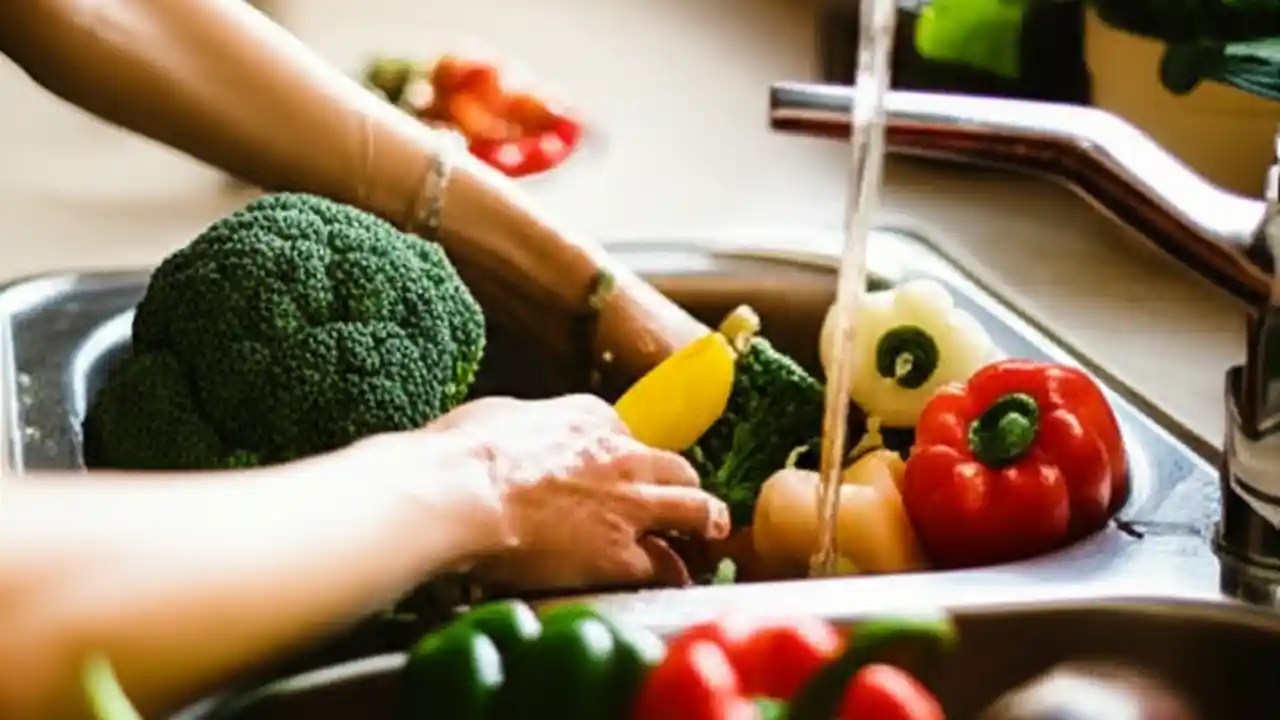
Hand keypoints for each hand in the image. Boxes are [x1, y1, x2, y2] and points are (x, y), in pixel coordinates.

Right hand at [430, 394, 730, 590]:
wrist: (465, 492)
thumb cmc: (464, 451)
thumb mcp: (500, 416)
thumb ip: (525, 427)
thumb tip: (513, 435)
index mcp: (591, 417)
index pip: (626, 434)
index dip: (625, 455)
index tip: (616, 470)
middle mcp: (622, 455)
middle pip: (676, 467)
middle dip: (679, 483)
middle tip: (679, 500)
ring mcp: (629, 505)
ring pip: (695, 509)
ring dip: (704, 521)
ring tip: (708, 533)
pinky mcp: (622, 554)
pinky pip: (666, 564)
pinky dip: (671, 572)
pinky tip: (674, 581)